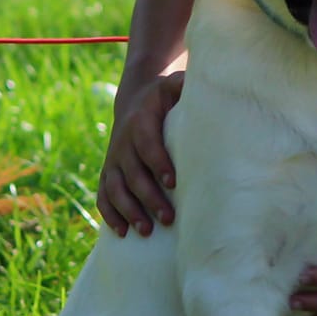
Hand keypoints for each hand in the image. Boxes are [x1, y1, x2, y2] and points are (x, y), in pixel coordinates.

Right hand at [96, 71, 183, 235]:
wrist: (134, 100)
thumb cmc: (163, 98)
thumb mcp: (172, 85)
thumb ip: (185, 86)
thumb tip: (213, 82)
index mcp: (140, 122)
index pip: (147, 144)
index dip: (158, 163)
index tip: (173, 182)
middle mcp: (123, 143)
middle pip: (133, 174)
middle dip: (149, 197)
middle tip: (168, 218)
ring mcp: (113, 160)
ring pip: (116, 189)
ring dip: (129, 210)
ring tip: (146, 230)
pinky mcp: (108, 173)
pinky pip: (104, 195)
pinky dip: (110, 214)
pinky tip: (122, 233)